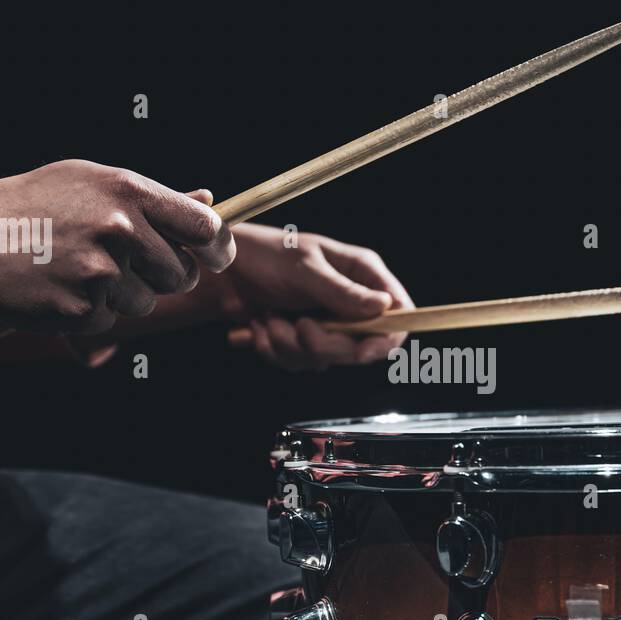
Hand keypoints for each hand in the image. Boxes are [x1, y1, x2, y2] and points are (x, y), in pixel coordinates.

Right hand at [0, 159, 234, 335]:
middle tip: (125, 263)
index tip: (217, 258)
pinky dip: (90, 312)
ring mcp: (101, 271)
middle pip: (181, 274)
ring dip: (122, 295)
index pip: (204, 227)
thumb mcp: (89, 183)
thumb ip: (151, 198)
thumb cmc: (33, 206)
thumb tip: (209, 203)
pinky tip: (59, 288)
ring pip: (147, 302)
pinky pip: (111, 321)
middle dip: (163, 276)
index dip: (218, 247)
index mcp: (127, 191)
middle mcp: (119, 228)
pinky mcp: (82, 309)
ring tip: (77, 269)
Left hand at [208, 222, 414, 370]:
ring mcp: (328, 323)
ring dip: (290, 346)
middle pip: (362, 347)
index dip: (387, 337)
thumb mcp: (305, 269)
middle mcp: (351, 300)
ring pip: (327, 359)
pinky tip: (260, 326)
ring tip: (268, 318)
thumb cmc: (264, 256)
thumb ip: (342, 291)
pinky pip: (300, 363)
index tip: (362, 350)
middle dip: (324, 345)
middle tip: (299, 327)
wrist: (221, 273)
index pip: (398, 313)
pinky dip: (275, 350)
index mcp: (362, 273)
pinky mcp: (304, 340)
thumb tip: (383, 307)